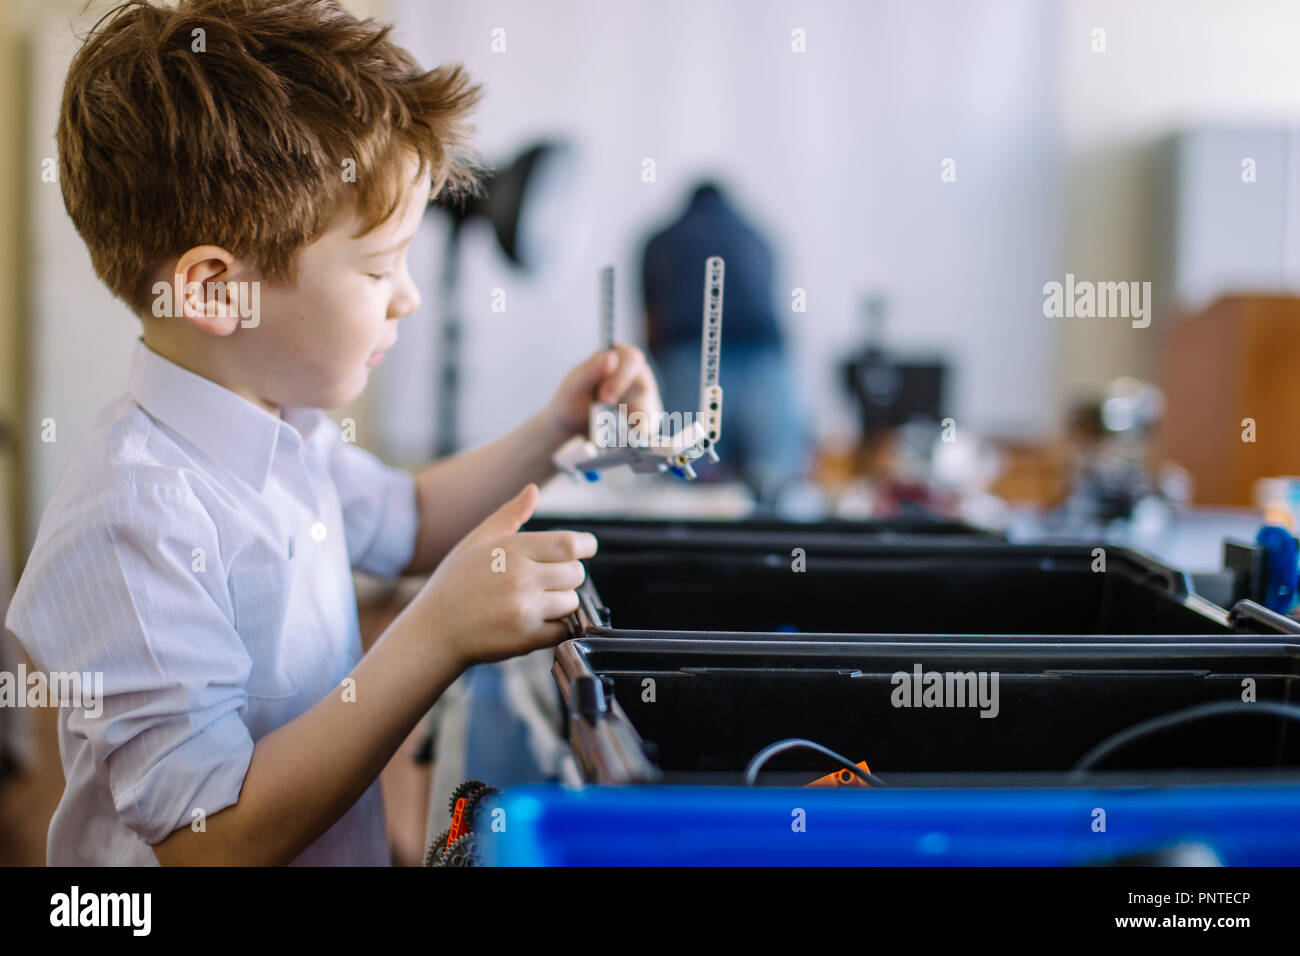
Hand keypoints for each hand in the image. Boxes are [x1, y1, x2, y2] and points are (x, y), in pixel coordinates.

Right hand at [415, 484, 597, 668]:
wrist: (432, 633)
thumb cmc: (453, 585)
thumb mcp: (475, 542)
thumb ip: (509, 515)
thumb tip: (533, 490)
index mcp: (511, 549)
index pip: (570, 543)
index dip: (584, 546)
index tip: (583, 549)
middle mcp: (521, 577)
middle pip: (576, 573)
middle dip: (568, 575)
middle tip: (547, 580)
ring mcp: (525, 609)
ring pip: (572, 602)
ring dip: (561, 602)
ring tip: (534, 602)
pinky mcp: (526, 638)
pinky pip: (563, 630)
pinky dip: (555, 627)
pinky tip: (533, 622)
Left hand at [545, 344, 664, 437]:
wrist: (571, 426)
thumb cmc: (572, 399)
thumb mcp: (575, 383)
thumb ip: (591, 369)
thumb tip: (611, 356)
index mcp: (623, 358)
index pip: (633, 360)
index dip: (621, 379)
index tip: (604, 398)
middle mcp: (639, 377)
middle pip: (645, 389)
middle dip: (625, 409)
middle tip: (605, 428)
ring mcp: (646, 401)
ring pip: (650, 414)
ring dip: (630, 429)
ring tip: (612, 440)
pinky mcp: (647, 424)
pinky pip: (647, 433)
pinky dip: (633, 441)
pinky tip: (620, 445)